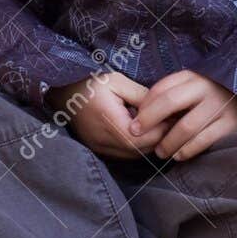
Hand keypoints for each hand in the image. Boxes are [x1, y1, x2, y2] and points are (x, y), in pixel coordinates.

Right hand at [46, 71, 174, 159]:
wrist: (61, 92)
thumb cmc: (90, 83)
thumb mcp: (118, 82)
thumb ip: (143, 96)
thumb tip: (165, 108)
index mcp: (113, 125)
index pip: (148, 137)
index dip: (165, 128)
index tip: (175, 115)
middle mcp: (106, 143)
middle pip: (144, 150)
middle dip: (160, 136)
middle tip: (171, 120)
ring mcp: (101, 149)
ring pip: (136, 155)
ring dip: (149, 143)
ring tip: (158, 125)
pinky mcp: (99, 150)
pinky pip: (125, 154)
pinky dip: (137, 146)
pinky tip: (142, 131)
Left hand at [129, 69, 236, 160]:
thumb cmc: (214, 97)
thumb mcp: (194, 88)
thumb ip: (172, 94)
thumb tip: (141, 112)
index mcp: (193, 77)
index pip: (161, 89)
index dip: (144, 106)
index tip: (133, 122)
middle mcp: (206, 88)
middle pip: (169, 103)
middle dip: (148, 120)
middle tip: (135, 135)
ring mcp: (220, 106)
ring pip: (186, 126)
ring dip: (168, 142)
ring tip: (160, 152)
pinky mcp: (232, 124)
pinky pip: (204, 140)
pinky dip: (187, 150)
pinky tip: (179, 155)